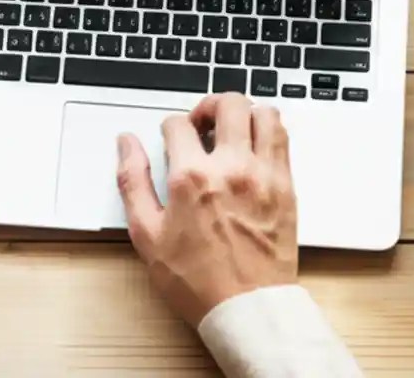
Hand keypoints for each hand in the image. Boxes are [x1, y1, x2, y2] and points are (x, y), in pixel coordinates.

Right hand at [117, 93, 297, 325]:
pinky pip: (283, 139)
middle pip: (227, 104)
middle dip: (208, 106)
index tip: (170, 140)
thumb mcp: (146, 234)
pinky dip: (267, 131)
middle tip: (201, 123)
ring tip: (231, 130)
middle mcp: (231, 168)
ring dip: (244, 113)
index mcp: (191, 178)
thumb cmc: (197, 279)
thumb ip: (132, 181)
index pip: (178, 124)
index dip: (169, 127)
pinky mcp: (287, 187)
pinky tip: (253, 148)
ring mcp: (264, 175)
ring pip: (263, 114)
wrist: (246, 308)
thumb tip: (126, 145)